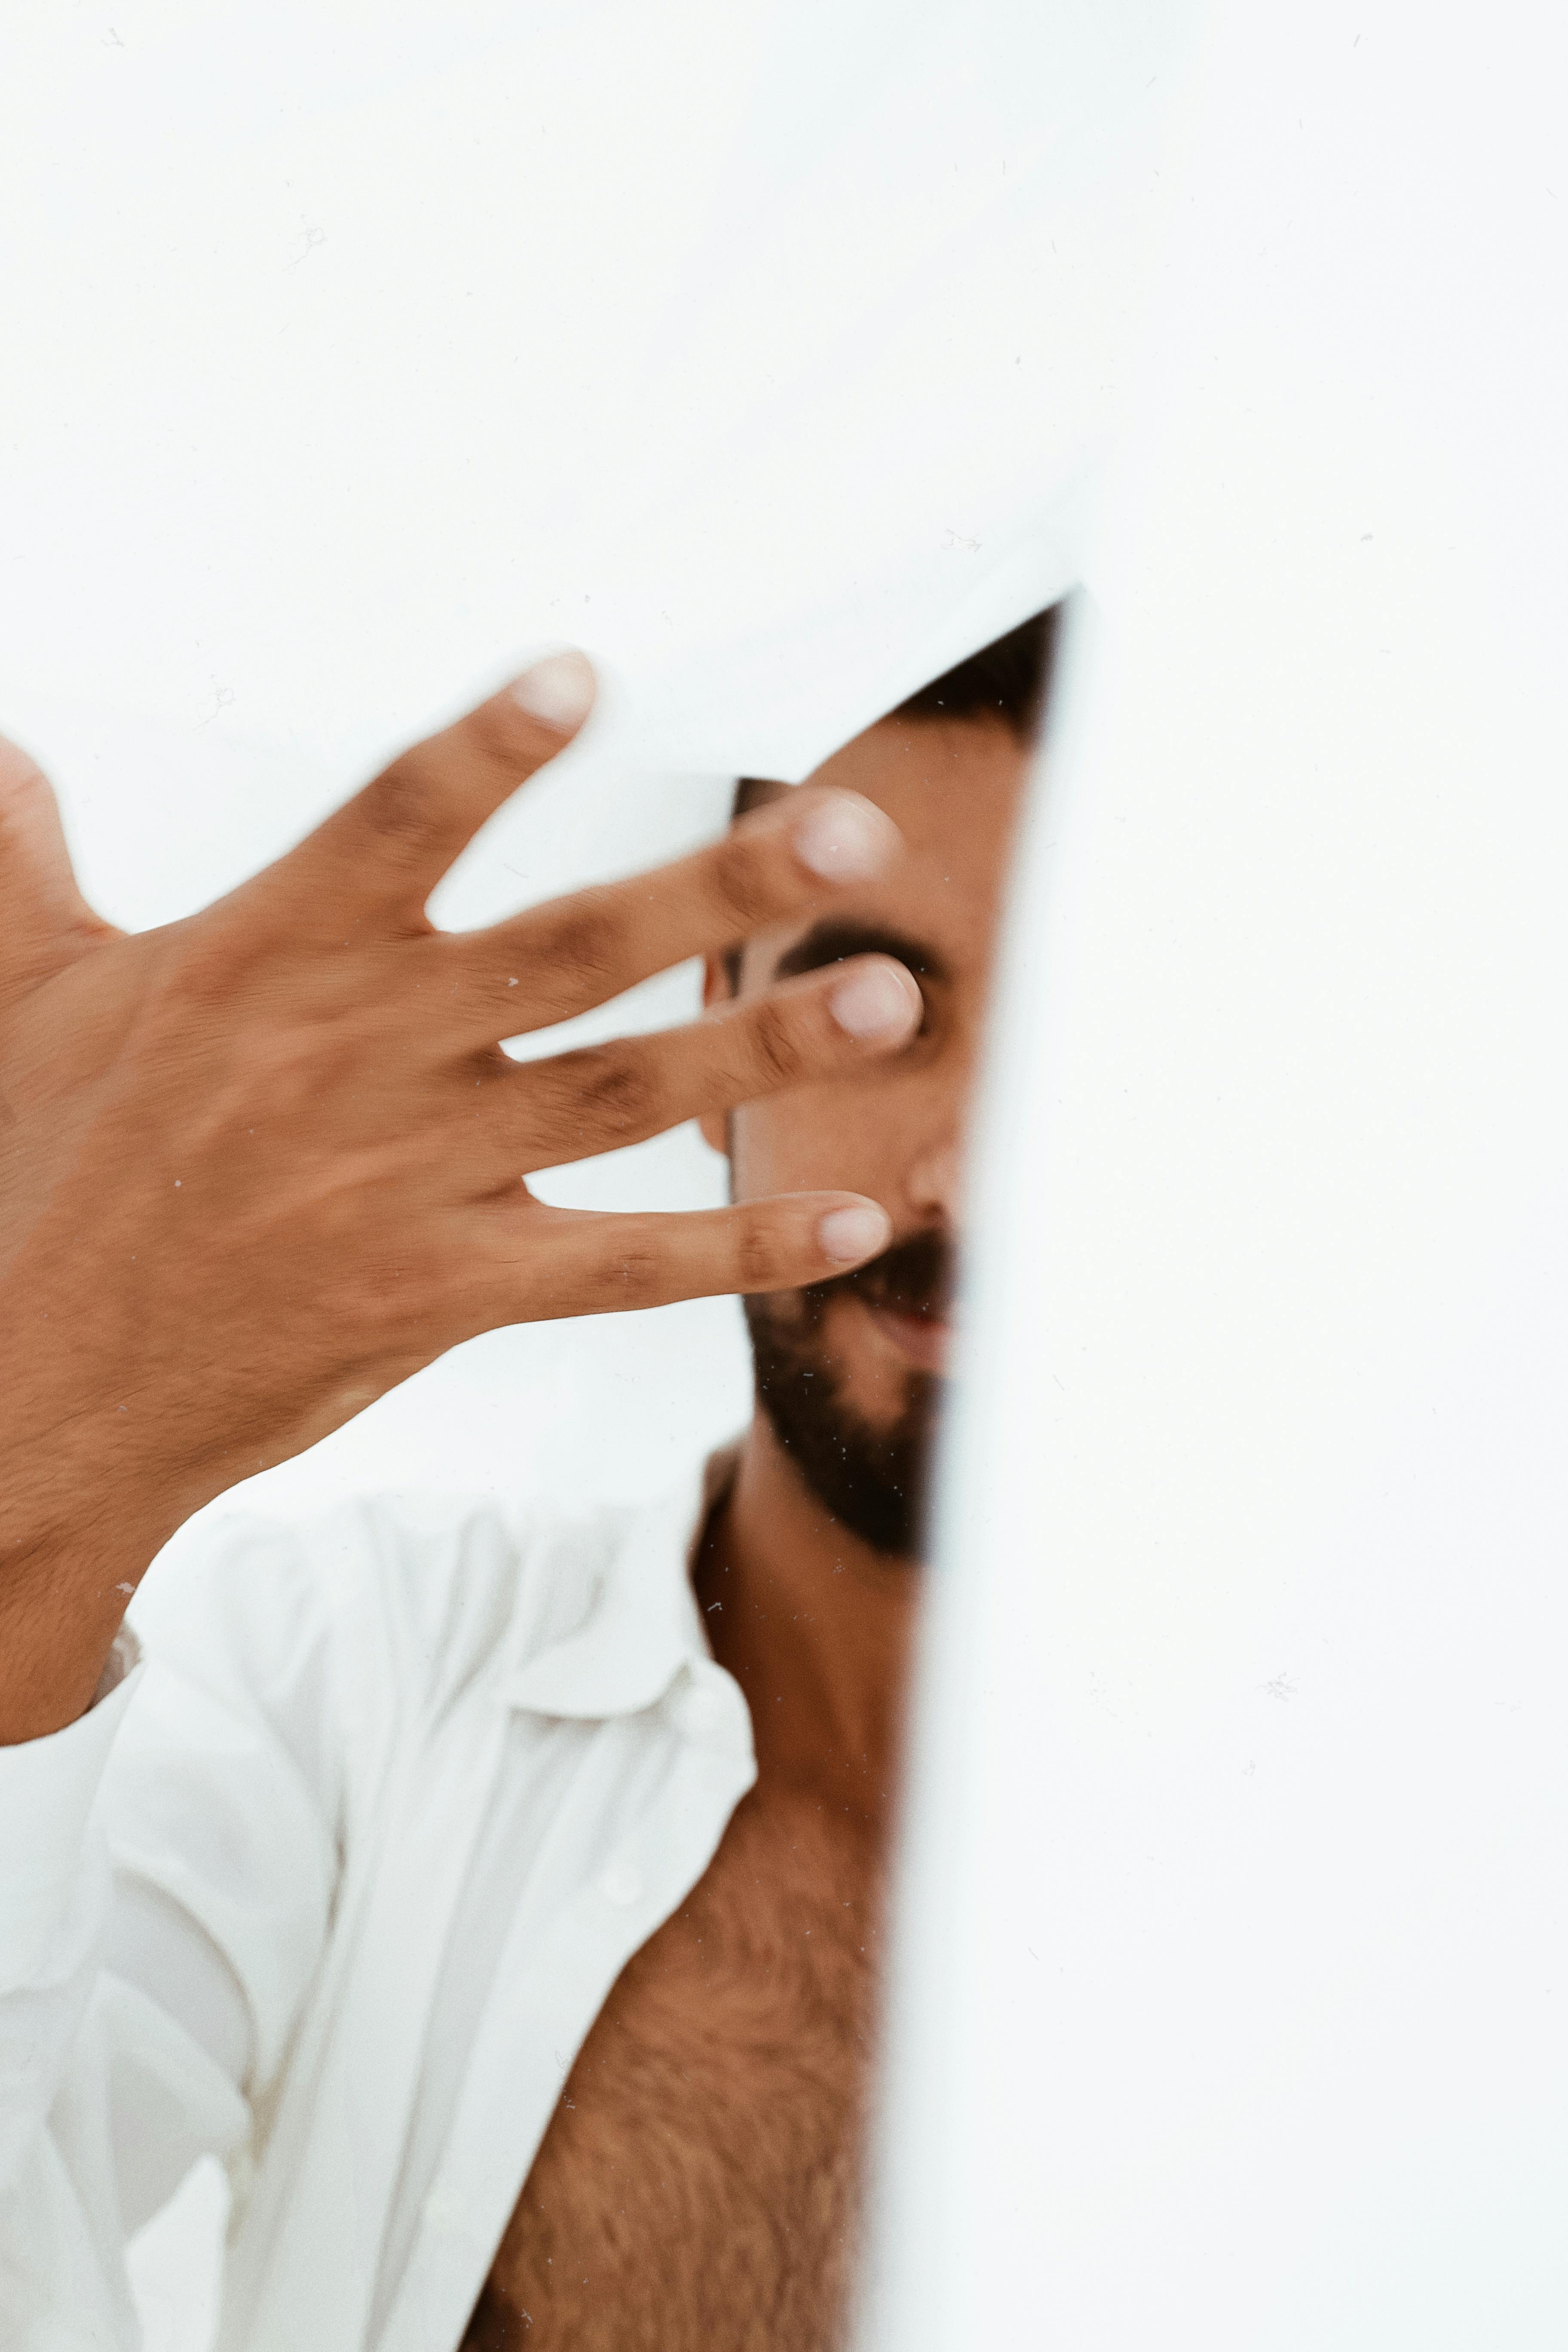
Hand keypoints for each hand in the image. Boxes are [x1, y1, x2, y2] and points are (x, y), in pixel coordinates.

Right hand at [0, 653, 918, 1736]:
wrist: (31, 1392)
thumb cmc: (30, 1176)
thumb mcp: (16, 997)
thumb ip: (18, 861)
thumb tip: (5, 754)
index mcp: (259, 959)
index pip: (389, 821)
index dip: (490, 748)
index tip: (587, 673)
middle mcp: (355, 1057)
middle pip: (570, 949)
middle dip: (721, 891)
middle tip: (854, 831)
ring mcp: (409, 1180)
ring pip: (622, 1096)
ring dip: (765, 1049)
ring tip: (891, 998)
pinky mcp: (442, 1293)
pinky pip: (619, 1269)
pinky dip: (737, 1249)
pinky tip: (848, 1221)